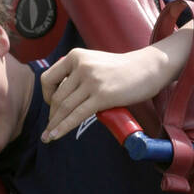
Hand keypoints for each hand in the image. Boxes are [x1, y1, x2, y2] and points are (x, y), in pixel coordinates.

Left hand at [40, 44, 176, 141]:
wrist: (147, 68)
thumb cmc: (122, 69)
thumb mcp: (94, 62)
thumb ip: (77, 74)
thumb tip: (61, 96)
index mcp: (76, 56)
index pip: (48, 79)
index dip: (46, 96)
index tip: (51, 106)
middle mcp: (81, 66)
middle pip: (56, 97)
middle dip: (52, 116)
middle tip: (50, 128)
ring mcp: (91, 81)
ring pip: (64, 107)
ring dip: (54, 125)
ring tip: (49, 137)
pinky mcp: (102, 96)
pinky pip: (77, 115)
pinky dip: (63, 128)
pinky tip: (55, 136)